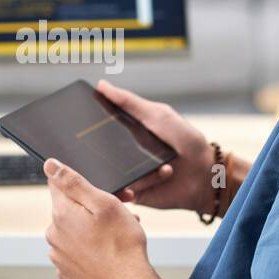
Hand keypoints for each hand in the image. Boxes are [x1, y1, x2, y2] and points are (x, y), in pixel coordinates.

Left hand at [43, 157, 170, 278]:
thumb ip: (73, 182)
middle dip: (93, 207)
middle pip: (70, 209)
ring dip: (94, 228)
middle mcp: (53, 234)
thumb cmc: (121, 244)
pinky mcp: (67, 272)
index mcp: (60, 213)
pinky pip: (77, 251)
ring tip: (120, 233)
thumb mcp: (104, 203)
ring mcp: (59, 256)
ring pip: (75, 231)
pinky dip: (91, 248)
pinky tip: (110, 251)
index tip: (101, 191)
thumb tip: (49, 164)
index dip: (82, 183)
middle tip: (122, 212)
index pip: (58, 184)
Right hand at [96, 79, 216, 214]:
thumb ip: (130, 102)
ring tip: (137, 170)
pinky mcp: (133, 193)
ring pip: (105, 174)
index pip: (98, 127)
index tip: (74, 121)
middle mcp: (122, 153)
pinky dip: (123, 191)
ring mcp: (127, 174)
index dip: (86, 125)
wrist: (205, 175)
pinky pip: (119, 193)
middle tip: (91, 151)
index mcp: (126, 131)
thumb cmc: (185, 141)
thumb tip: (101, 85)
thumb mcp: (158, 115)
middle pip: (96, 152)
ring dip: (114, 173)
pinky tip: (132, 189)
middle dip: (92, 153)